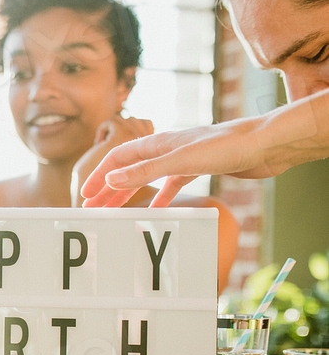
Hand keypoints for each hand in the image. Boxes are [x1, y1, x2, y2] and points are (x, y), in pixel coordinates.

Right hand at [80, 117, 281, 207]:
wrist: (267, 144)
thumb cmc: (227, 146)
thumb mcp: (180, 161)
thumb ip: (145, 171)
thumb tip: (112, 180)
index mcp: (158, 143)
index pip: (117, 159)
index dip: (100, 176)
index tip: (86, 195)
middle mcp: (166, 149)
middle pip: (129, 170)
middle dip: (109, 189)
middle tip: (94, 208)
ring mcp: (182, 159)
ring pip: (147, 179)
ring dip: (130, 195)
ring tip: (115, 211)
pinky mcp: (198, 169)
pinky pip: (170, 185)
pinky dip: (159, 198)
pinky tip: (155, 210)